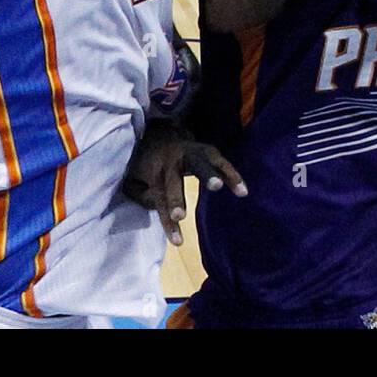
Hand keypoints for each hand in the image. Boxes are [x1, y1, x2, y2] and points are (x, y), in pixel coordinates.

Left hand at [122, 120, 246, 245]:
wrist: (162, 134)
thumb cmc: (149, 165)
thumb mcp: (133, 181)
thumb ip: (139, 195)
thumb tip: (154, 204)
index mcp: (153, 171)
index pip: (159, 200)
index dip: (167, 220)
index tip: (178, 242)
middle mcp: (171, 161)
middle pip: (173, 181)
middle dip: (176, 198)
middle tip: (180, 215)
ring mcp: (191, 153)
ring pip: (200, 164)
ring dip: (207, 174)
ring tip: (216, 186)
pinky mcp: (207, 151)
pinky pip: (221, 162)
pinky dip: (231, 175)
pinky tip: (243, 192)